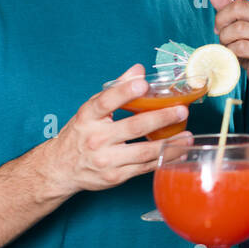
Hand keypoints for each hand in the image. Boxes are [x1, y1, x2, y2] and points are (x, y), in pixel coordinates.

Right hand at [41, 64, 193, 197]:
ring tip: (188, 136)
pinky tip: (180, 152)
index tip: (143, 84)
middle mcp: (96, 138)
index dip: (125, 92)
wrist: (60, 169)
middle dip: (161, 118)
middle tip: (181, 111)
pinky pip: (145, 167)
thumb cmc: (80, 135)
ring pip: (145, 151)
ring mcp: (106, 160)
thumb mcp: (90, 110)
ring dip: (171, 144)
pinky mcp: (116, 176)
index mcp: (87, 118)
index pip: (105, 102)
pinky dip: (165, 159)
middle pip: (134, 127)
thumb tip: (138, 71)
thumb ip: (116, 90)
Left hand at [206, 0, 248, 94]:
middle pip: (239, 7)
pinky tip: (234, 54)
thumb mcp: (242, 21)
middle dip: (221, 18)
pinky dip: (230, 51)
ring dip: (224, 37)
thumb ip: (227, 2)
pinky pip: (238, 47)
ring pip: (236, 28)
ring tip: (227, 43)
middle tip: (218, 29)